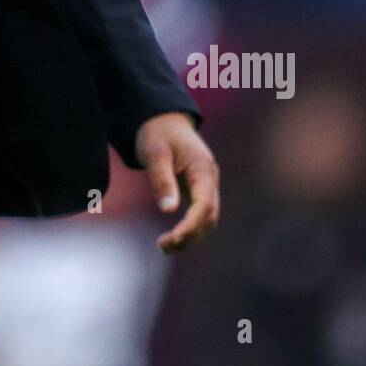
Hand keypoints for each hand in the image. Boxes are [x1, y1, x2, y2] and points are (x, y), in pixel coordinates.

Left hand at [135, 112, 219, 253]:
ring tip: (164, 246)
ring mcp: (206, 185)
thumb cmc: (157, 133)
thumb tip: (168, 210)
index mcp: (203, 168)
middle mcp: (209, 179)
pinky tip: (171, 238)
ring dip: (190, 236)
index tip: (174, 238)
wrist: (162, 119)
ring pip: (207, 219)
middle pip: (209, 216)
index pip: (205, 204)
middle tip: (163, 246)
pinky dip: (189, 229)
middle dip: (190, 235)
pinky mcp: (198, 190)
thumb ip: (162, 180)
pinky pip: (199, 215)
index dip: (192, 225)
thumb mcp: (155, 153)